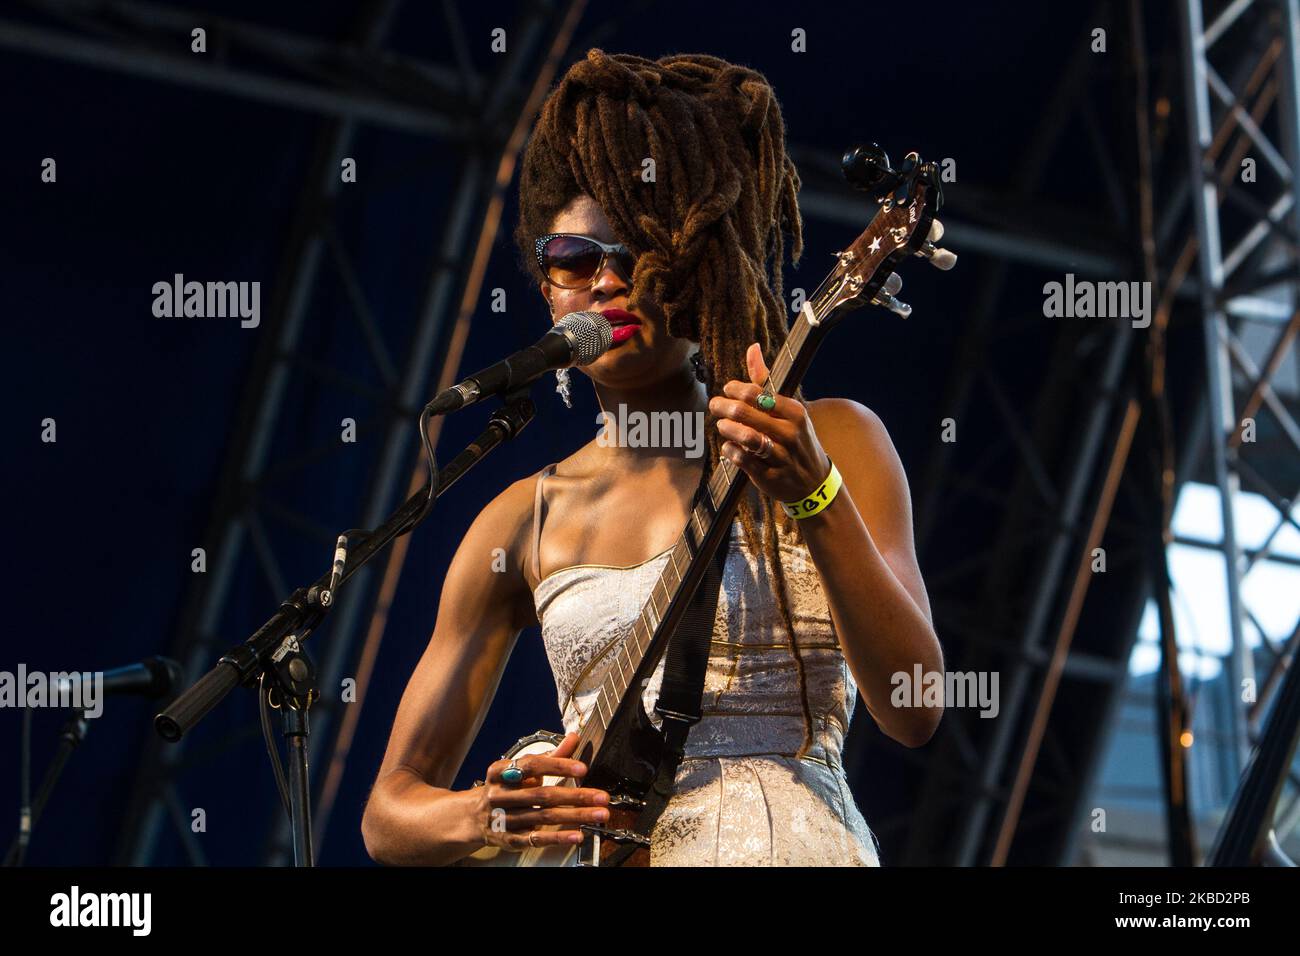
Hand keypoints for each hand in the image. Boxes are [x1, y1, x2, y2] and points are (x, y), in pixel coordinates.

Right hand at [470, 732, 609, 851]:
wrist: (473, 816)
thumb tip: (573, 737)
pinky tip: (577, 834)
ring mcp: (503, 818)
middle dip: (576, 796)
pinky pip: (536, 839)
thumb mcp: (522, 769)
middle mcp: (500, 794)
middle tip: (601, 797)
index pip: (532, 765)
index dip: (558, 766)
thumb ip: (551, 755)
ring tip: (599, 814)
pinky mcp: (509, 839)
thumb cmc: (505, 788)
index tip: (582, 768)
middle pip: (542, 795)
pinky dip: (558, 837)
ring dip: (575, 816)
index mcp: (501, 772)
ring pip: (543, 817)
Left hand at [709, 343, 831, 503]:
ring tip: (722, 425)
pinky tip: (729, 446)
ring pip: (744, 436)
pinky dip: (730, 450)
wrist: (814, 481)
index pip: (756, 392)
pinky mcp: (769, 475)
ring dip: (726, 428)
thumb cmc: (796, 438)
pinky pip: (741, 459)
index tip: (727, 391)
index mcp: (794, 411)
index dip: (734, 389)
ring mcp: (780, 455)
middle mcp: (789, 432)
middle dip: (722, 406)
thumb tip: (752, 348)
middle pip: (744, 412)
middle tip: (714, 405)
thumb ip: (765, 381)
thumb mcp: (788, 410)